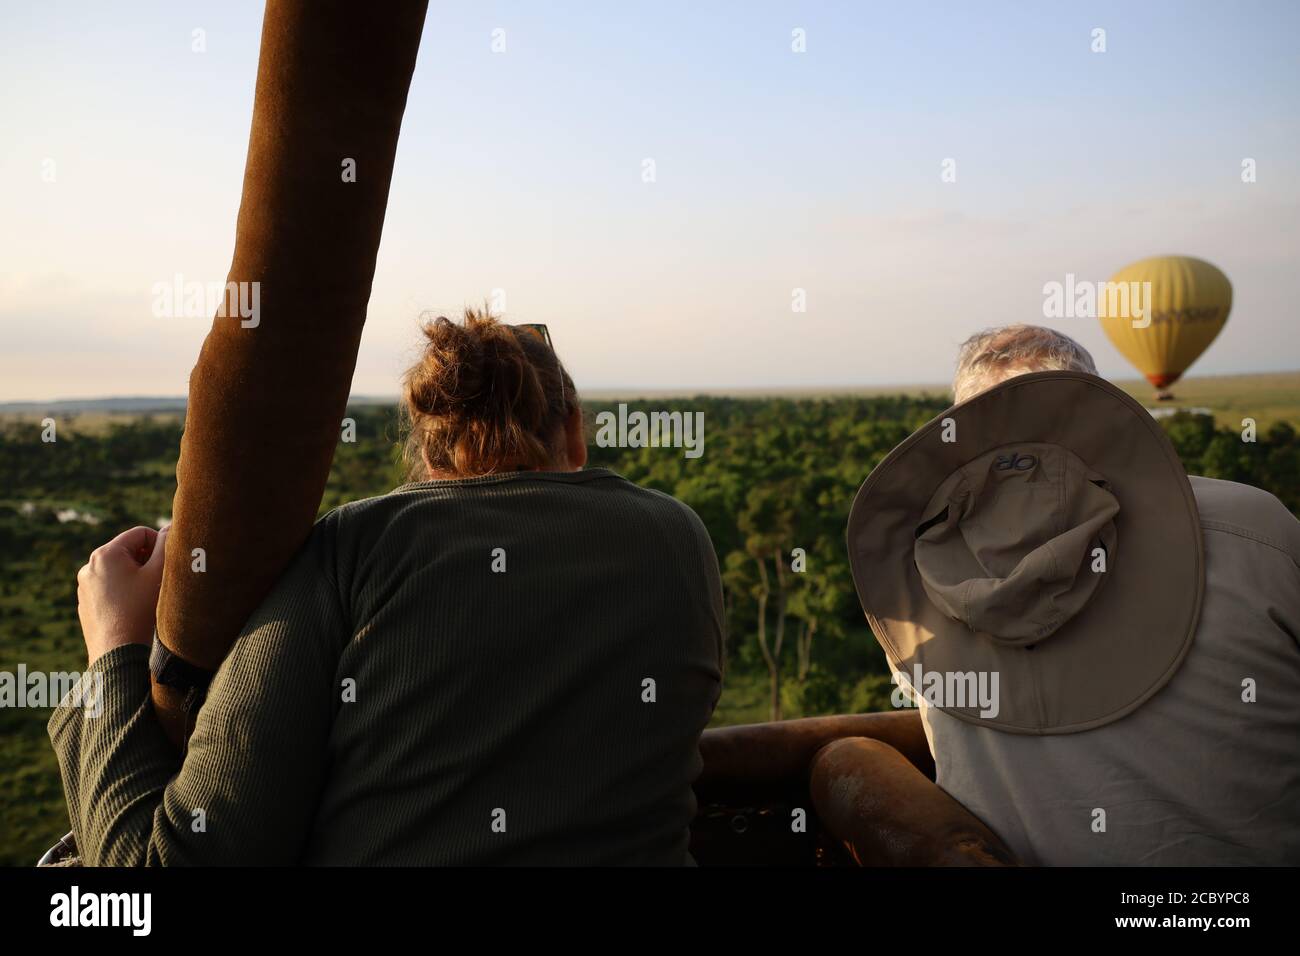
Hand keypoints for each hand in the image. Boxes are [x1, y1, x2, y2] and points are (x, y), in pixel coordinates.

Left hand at [77, 525, 168, 665]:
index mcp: (106, 553)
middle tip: (159, 582)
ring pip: (118, 570)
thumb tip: (170, 528)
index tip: (168, 566)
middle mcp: (89, 566)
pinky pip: (108, 588)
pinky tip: (132, 610)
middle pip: (128, 551)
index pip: (141, 533)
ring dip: (135, 577)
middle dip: (146, 562)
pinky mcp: (85, 602)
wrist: (117, 652)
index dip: (160, 545)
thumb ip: (166, 546)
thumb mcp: (159, 574)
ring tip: (146, 598)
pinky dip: (123, 592)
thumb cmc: (140, 610)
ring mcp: (84, 585)